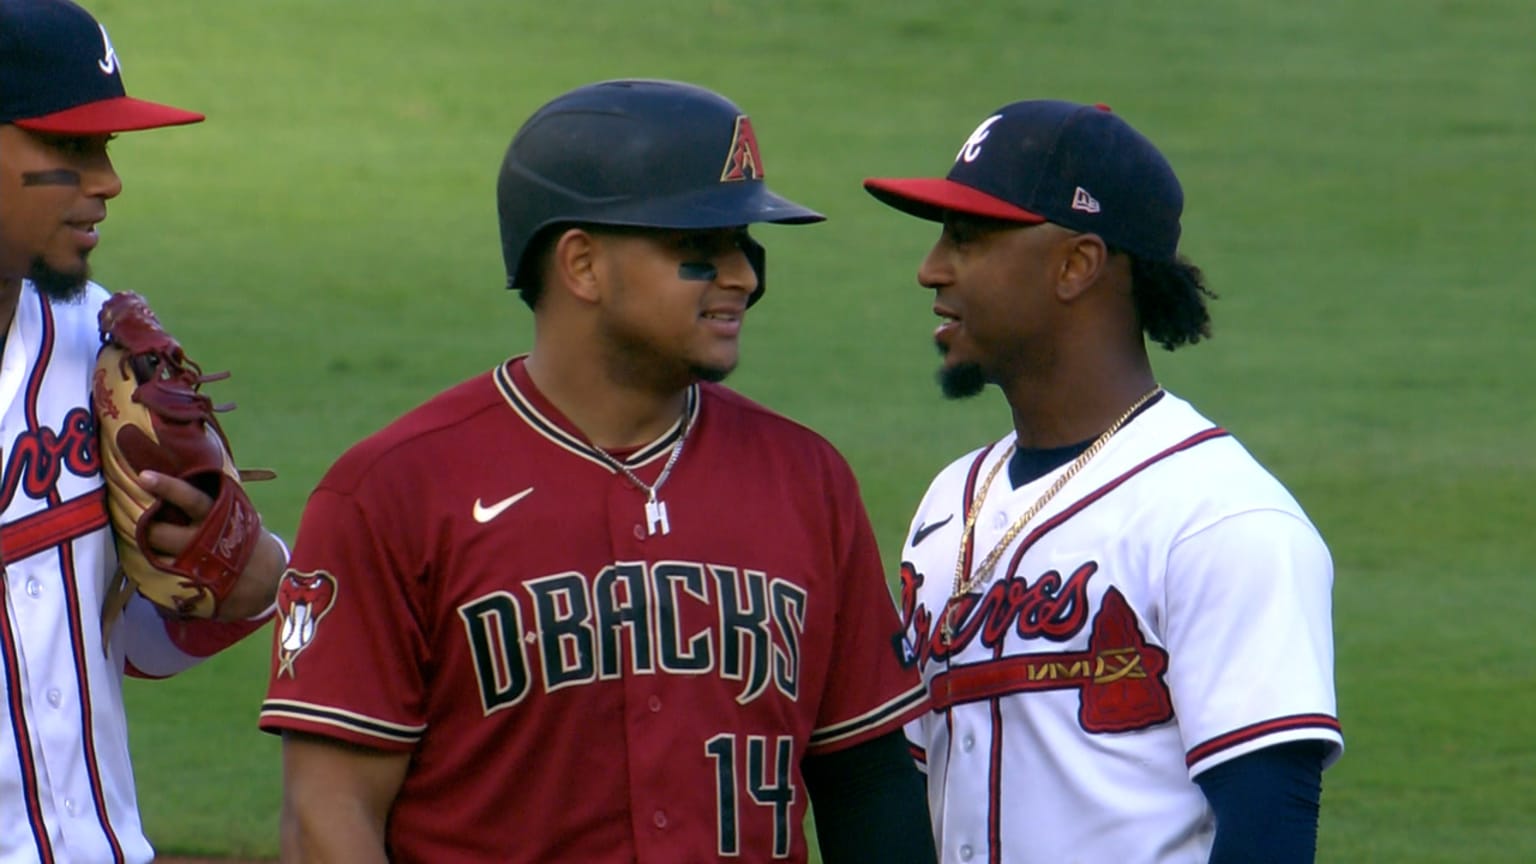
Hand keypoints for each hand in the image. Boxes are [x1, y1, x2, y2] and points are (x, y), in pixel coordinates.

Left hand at [138, 470, 285, 620]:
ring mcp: (195, 569)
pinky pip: (158, 582)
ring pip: (153, 558)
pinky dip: (153, 575)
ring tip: (152, 549)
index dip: (167, 487)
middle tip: (143, 524)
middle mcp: (203, 543)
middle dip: (145, 527)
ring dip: (147, 552)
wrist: (272, 581)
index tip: (144, 477)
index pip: (190, 499)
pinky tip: (160, 571)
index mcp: (218, 519)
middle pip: (158, 532)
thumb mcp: (239, 516)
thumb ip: (214, 502)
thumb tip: (187, 478)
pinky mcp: (189, 591)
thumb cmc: (248, 541)